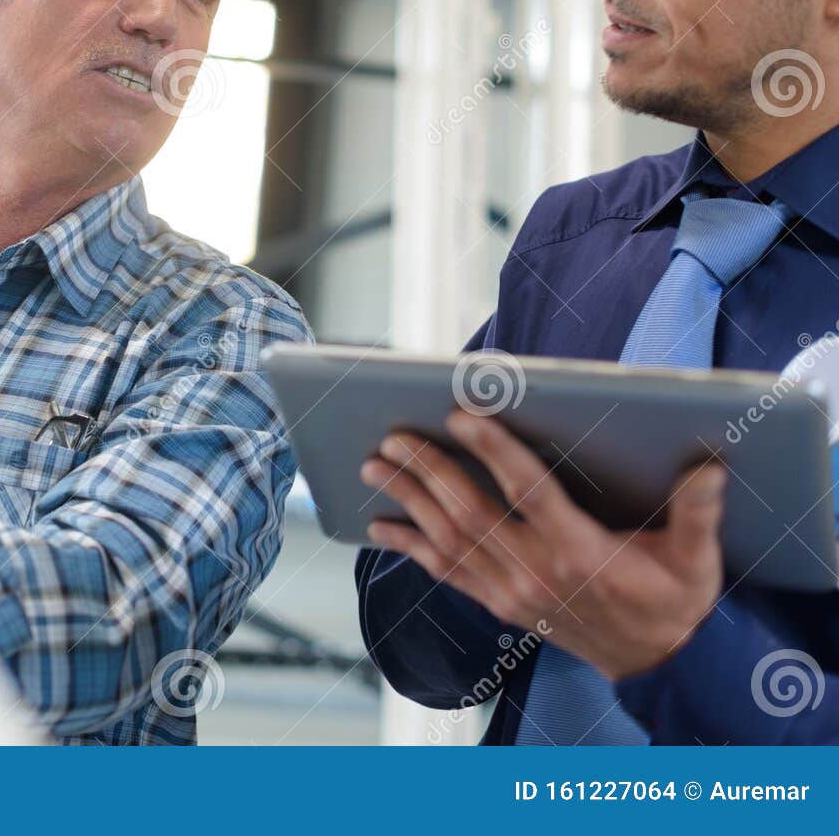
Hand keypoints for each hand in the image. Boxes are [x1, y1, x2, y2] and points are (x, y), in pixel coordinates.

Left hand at [360, 410, 727, 680]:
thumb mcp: (697, 560)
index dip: (495, 452)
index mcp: (581, 551)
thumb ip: (698, 512)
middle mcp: (537, 571)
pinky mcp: (498, 604)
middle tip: (392, 436)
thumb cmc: (673, 602)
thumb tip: (708, 464)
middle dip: (427, 472)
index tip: (464, 416)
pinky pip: (445, 574)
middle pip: (470, 513)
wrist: (658, 665)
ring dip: (408, 501)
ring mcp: (512, 591)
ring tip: (374, 466)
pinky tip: (381, 527)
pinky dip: (411, 548)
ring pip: (448, 540)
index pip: (530, 492)